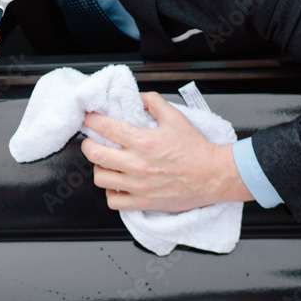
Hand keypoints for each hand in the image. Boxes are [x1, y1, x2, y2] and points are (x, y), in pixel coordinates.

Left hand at [80, 92, 253, 211]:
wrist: (213, 175)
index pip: (105, 128)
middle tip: (91, 142)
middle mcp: (136, 164)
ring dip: (99, 168)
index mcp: (143, 141)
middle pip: (94, 154)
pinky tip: (117, 184)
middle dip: (87, 145)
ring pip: (100, 178)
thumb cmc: (196, 149)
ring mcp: (138, 185)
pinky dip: (111, 192)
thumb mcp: (176, 118)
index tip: (90, 119)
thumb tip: (139, 98)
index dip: (91, 121)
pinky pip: (114, 201)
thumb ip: (154, 103)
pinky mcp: (143, 202)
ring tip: (105, 163)